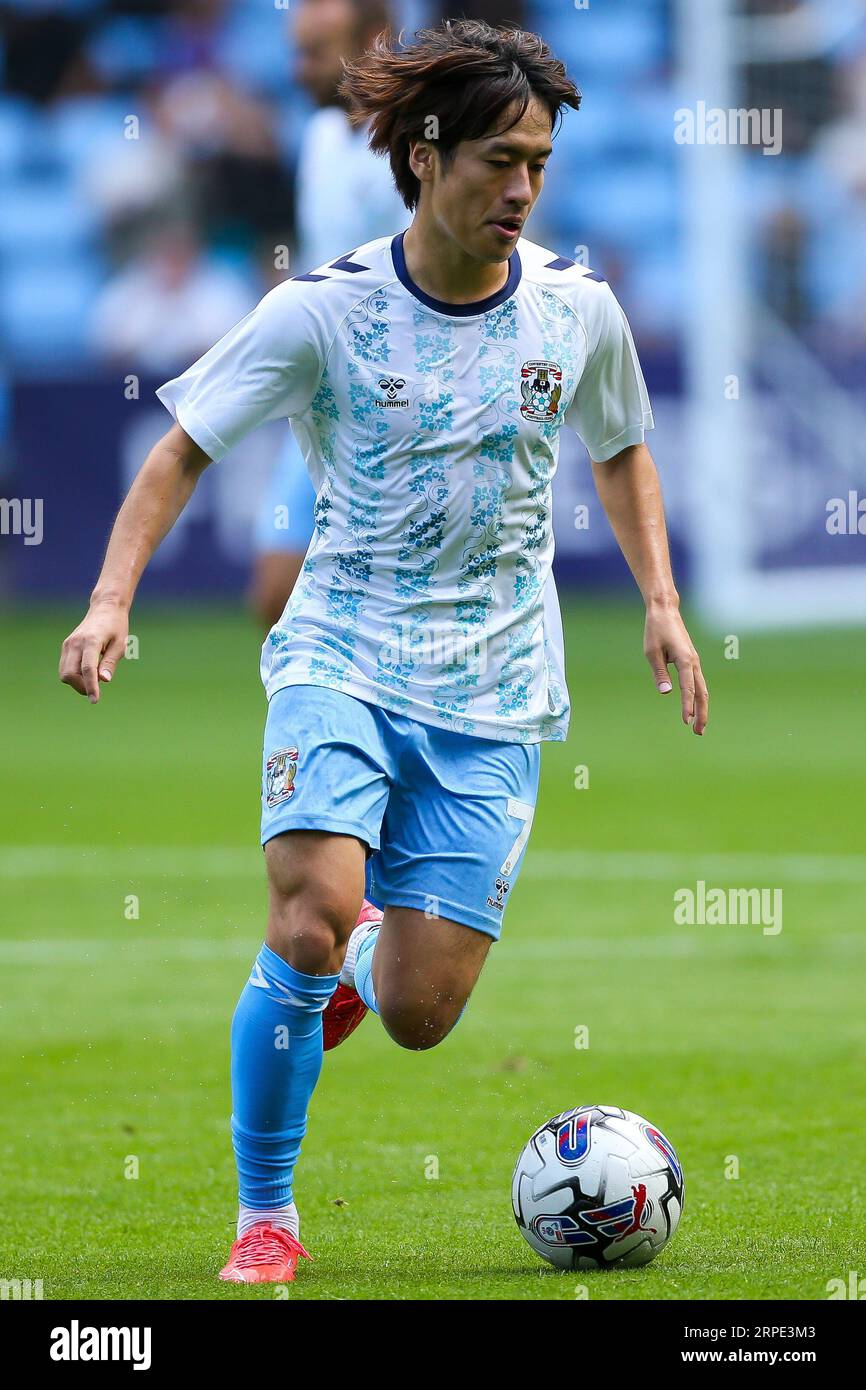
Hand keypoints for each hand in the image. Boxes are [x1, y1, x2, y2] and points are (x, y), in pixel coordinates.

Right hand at [59, 600, 128, 702]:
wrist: (105, 609)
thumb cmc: (116, 627)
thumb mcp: (120, 644)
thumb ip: (111, 662)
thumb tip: (104, 680)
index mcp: (91, 641)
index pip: (88, 669)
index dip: (91, 687)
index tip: (95, 700)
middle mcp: (75, 643)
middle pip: (70, 674)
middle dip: (82, 687)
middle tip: (97, 689)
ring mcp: (68, 644)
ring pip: (64, 673)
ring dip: (77, 683)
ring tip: (93, 678)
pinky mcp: (66, 647)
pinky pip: (65, 668)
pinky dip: (74, 676)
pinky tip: (87, 672)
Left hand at [644, 603, 708, 734]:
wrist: (666, 611)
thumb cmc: (656, 630)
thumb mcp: (651, 652)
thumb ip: (659, 673)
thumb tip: (665, 693)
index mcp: (685, 660)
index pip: (688, 688)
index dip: (687, 706)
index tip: (686, 722)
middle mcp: (693, 662)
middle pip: (702, 693)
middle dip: (701, 713)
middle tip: (698, 732)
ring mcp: (694, 662)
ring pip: (702, 689)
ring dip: (701, 708)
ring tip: (698, 726)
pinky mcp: (691, 661)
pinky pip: (698, 683)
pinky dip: (698, 697)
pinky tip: (695, 708)